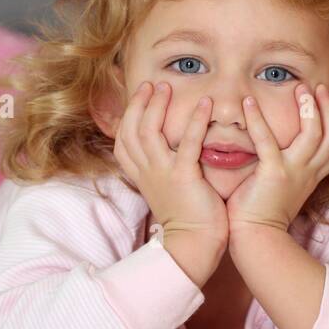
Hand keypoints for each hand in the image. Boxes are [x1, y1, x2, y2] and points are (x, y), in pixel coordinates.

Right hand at [113, 81, 228, 248]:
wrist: (193, 244)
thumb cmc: (186, 216)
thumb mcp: (166, 188)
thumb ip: (162, 168)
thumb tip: (168, 149)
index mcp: (141, 174)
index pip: (123, 139)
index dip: (129, 114)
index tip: (142, 95)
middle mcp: (146, 171)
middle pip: (131, 129)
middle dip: (140, 104)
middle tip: (154, 84)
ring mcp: (162, 173)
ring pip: (149, 132)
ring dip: (158, 106)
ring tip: (168, 87)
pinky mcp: (183, 177)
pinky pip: (187, 143)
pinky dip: (195, 121)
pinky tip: (205, 104)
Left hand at [225, 83, 328, 248]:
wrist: (256, 239)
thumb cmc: (263, 214)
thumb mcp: (285, 188)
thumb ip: (289, 168)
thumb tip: (281, 148)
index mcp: (311, 176)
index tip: (325, 101)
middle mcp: (308, 173)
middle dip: (328, 109)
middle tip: (316, 88)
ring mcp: (293, 172)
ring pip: (313, 135)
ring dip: (307, 109)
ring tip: (298, 89)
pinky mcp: (273, 174)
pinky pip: (268, 141)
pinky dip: (258, 120)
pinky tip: (249, 103)